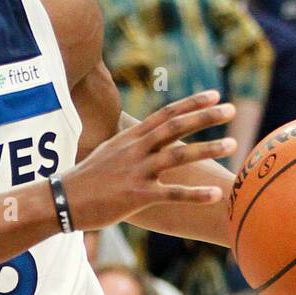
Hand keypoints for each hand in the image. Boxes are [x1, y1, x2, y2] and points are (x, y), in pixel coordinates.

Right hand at [61, 90, 236, 229]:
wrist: (63, 200)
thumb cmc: (87, 178)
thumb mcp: (109, 152)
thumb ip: (131, 143)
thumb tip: (147, 135)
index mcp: (130, 138)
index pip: (166, 114)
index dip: (191, 103)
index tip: (215, 94)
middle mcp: (135, 150)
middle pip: (175, 127)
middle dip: (206, 116)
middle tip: (231, 109)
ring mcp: (136, 172)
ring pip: (178, 156)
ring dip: (208, 148)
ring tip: (233, 144)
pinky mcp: (136, 196)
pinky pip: (171, 194)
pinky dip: (195, 194)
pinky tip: (216, 195)